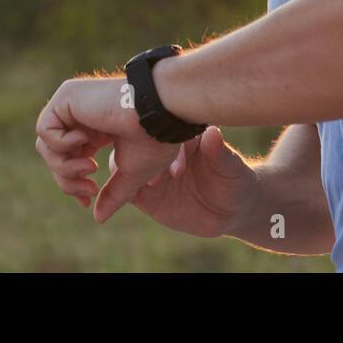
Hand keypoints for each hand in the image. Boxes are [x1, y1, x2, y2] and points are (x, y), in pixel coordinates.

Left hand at [34, 76, 180, 223]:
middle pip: (54, 156)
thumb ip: (113, 193)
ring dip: (64, 166)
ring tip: (90, 167)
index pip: (69, 159)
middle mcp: (82, 116)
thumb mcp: (132, 173)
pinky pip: (45, 129)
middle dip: (68, 180)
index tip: (88, 201)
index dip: (72, 183)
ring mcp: (73, 104)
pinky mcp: (67, 96)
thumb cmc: (154, 139)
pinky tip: (85, 140)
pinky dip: (61, 144)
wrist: (159, 113)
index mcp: (96, 130)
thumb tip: (98, 218)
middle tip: (91, 189)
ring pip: (45, 146)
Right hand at [120, 125, 264, 238]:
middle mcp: (161, 149)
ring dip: (123, 174)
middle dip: (139, 158)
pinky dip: (108, 197)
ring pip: (122, 164)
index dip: (169, 150)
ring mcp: (149, 170)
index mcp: (183, 135)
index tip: (177, 170)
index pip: (165, 133)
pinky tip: (106, 205)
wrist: (232, 210)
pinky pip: (119, 192)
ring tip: (148, 188)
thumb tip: (212, 132)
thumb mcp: (232, 169)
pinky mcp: (142, 193)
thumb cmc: (236, 181)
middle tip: (155, 180)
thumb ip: (220, 153)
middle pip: (136, 143)